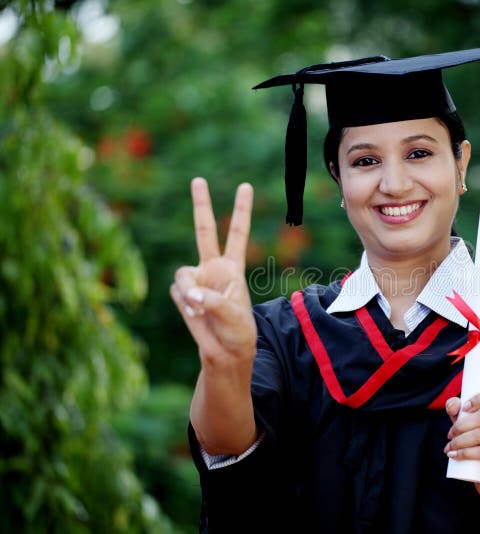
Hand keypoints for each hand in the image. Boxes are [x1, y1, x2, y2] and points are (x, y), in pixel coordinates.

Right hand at [170, 177, 256, 365]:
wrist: (224, 352)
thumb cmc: (238, 332)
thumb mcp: (234, 315)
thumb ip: (213, 301)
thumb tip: (190, 295)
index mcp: (232, 267)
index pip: (237, 233)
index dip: (240, 210)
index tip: (245, 186)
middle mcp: (213, 268)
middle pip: (204, 230)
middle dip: (201, 205)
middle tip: (198, 179)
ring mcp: (196, 280)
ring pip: (182, 273)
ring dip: (189, 291)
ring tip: (200, 309)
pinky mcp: (182, 295)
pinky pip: (177, 293)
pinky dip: (184, 304)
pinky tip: (194, 315)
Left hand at [444, 390, 479, 500]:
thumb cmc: (479, 449)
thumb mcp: (467, 427)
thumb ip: (458, 413)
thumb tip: (453, 403)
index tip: (464, 408)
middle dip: (460, 425)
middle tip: (450, 435)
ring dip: (459, 441)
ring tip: (450, 447)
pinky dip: (464, 453)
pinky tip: (454, 455)